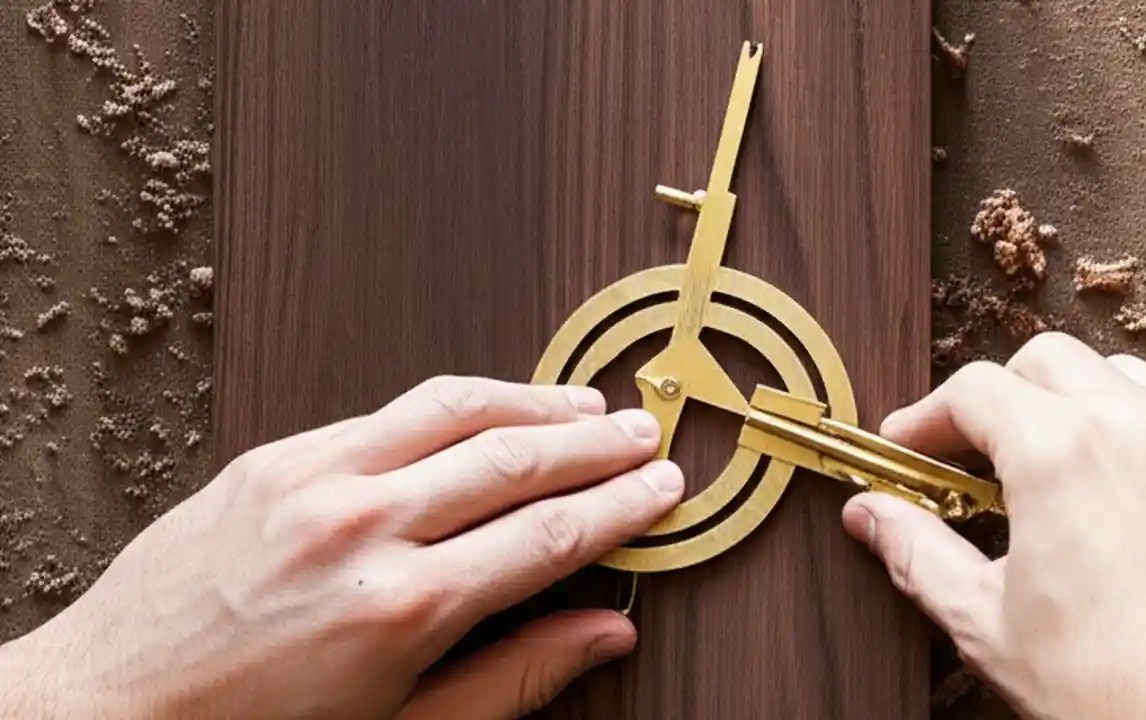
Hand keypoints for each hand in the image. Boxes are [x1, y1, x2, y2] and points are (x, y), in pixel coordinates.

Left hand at [0, 376, 682, 718]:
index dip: (621, 507)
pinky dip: (455, 403)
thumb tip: (603, 635)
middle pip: (515, 459)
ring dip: (533, 399)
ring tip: (585, 403)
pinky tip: (487, 409)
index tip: (659, 489)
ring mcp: (314, 481)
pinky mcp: (276, 458)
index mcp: (403, 609)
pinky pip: (387, 410)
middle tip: (643, 435)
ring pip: (455, 409)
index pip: (549, 534)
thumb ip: (514, 679)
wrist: (115, 705)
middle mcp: (362, 529)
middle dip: (595, 444)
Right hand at [843, 333, 1145, 717]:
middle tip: (960, 455)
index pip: (973, 390)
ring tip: (1033, 466)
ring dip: (1063, 403)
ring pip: (1114, 376)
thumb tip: (873, 517)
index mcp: (1065, 454)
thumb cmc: (1127, 694)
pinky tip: (1103, 492)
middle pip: (1043, 362)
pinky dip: (1124, 430)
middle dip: (992, 398)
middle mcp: (1138, 430)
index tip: (906, 446)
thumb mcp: (987, 622)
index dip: (924, 417)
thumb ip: (918, 553)